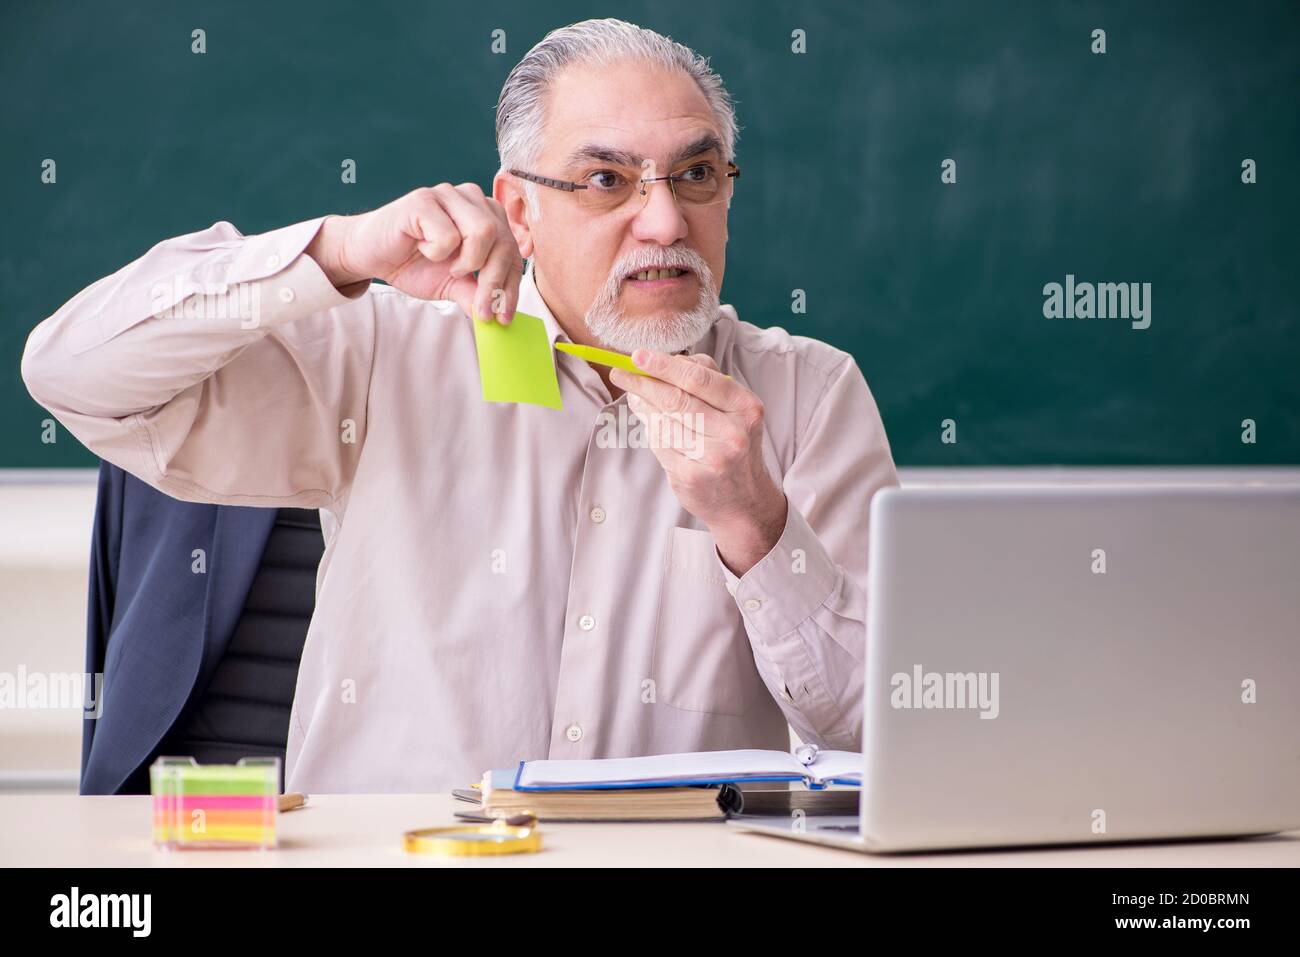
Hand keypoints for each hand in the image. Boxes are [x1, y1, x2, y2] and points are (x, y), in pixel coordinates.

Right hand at [305, 184, 521, 322]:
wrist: (370, 254)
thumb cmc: (413, 263)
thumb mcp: (452, 286)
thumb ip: (477, 294)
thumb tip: (501, 314)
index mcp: (486, 215)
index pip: (512, 251)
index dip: (511, 287)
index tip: (503, 317)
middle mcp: (472, 199)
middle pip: (502, 241)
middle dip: (493, 283)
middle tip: (481, 310)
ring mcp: (448, 195)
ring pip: (483, 232)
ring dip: (468, 262)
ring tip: (449, 267)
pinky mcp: (424, 199)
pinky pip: (448, 235)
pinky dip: (437, 252)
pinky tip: (422, 248)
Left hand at [609, 350, 787, 574]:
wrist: (745, 500)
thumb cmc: (733, 444)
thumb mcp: (735, 410)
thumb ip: (705, 383)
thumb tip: (658, 364)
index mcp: (746, 407)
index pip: (699, 378)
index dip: (664, 365)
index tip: (639, 356)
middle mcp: (733, 433)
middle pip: (676, 399)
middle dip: (643, 383)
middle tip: (620, 373)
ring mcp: (712, 458)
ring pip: (663, 422)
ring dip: (643, 406)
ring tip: (634, 397)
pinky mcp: (691, 477)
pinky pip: (659, 444)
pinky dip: (650, 430)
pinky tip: (649, 423)